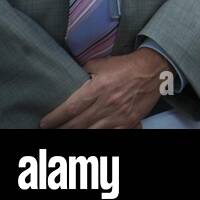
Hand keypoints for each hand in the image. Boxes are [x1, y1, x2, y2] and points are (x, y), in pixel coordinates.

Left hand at [41, 48, 172, 128]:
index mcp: (99, 88)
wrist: (154, 70)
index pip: (71, 108)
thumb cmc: (126, 65)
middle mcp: (107, 104)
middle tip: (52, 130)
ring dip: (76, 134)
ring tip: (67, 133)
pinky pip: (110, 135)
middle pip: (77, 124)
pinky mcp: (128, 122)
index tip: (45, 123)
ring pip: (90, 132)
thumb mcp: (102, 63)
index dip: (55, 118)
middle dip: (62, 129)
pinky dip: (97, 137)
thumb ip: (84, 71)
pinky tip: (90, 135)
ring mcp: (118, 115)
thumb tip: (70, 76)